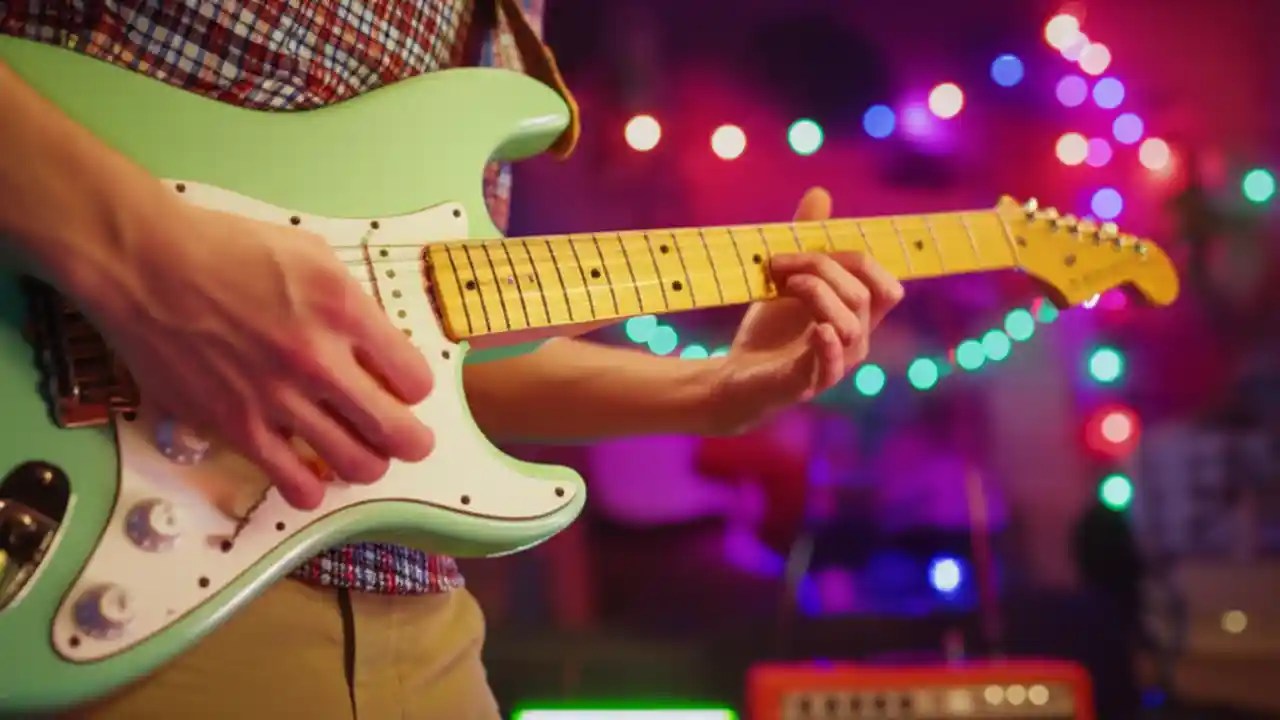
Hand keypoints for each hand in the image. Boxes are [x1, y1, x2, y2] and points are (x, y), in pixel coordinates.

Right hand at [67, 201, 435, 508]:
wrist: (145, 265)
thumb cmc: (225, 248)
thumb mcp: (311, 253)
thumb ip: (350, 301)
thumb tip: (374, 341)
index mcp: (344, 311)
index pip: (414, 379)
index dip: (414, 387)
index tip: (402, 387)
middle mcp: (318, 361)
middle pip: (397, 432)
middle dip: (411, 441)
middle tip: (405, 438)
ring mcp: (277, 399)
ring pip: (356, 465)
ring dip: (367, 464)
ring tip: (358, 453)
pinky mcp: (236, 427)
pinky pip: (293, 482)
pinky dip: (311, 488)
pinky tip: (311, 478)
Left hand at [708, 187, 903, 431]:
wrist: (733, 379)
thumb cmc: (768, 333)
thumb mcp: (786, 281)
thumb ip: (806, 242)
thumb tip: (820, 192)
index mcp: (856, 317)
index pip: (883, 283)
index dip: (854, 258)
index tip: (806, 249)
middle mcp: (854, 341)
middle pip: (863, 294)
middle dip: (823, 267)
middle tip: (779, 264)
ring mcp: (834, 364)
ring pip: (850, 323)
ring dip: (817, 293)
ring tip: (783, 286)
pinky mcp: (807, 384)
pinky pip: (832, 366)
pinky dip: (828, 345)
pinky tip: (817, 329)